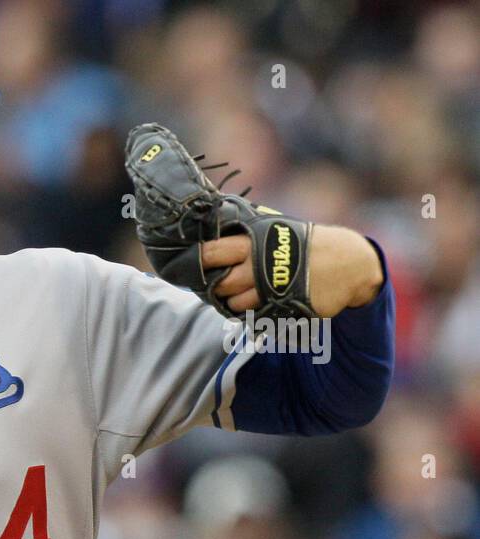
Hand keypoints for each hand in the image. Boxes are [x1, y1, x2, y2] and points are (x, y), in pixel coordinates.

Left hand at [201, 225, 383, 318]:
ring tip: (242, 290)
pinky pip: (252, 315)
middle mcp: (258, 266)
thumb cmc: (308, 242)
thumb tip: (217, 222)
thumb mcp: (278, 228)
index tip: (190, 261)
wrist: (349, 263)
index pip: (213, 252)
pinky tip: (257, 301)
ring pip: (233, 303)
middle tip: (217, 280)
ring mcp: (269, 290)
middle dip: (214, 284)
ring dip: (232, 300)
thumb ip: (249, 232)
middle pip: (218, 283)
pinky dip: (249, 311)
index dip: (199, 258)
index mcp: (255, 242)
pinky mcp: (280, 309)